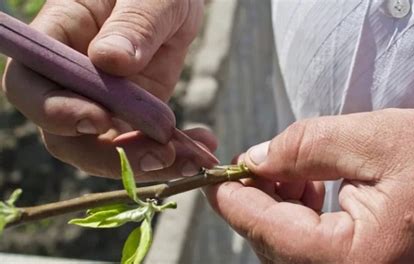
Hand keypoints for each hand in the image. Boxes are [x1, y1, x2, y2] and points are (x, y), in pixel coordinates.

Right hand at [2, 0, 209, 179]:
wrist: (175, 1)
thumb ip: (133, 24)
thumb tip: (110, 60)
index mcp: (58, 39)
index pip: (29, 86)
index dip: (55, 112)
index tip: (101, 120)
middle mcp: (72, 80)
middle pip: (66, 136)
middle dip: (112, 155)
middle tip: (162, 155)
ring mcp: (102, 102)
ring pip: (107, 151)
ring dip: (148, 164)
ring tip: (194, 159)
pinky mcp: (132, 115)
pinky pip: (142, 145)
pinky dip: (171, 155)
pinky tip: (201, 149)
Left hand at [205, 109, 413, 262]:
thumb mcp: (380, 140)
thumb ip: (308, 146)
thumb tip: (255, 158)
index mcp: (351, 259)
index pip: (263, 229)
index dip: (230, 196)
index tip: (212, 173)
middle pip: (272, 245)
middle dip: (256, 200)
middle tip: (260, 163)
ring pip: (290, 252)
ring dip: (278, 211)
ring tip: (296, 175)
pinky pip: (314, 256)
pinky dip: (301, 224)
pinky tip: (314, 194)